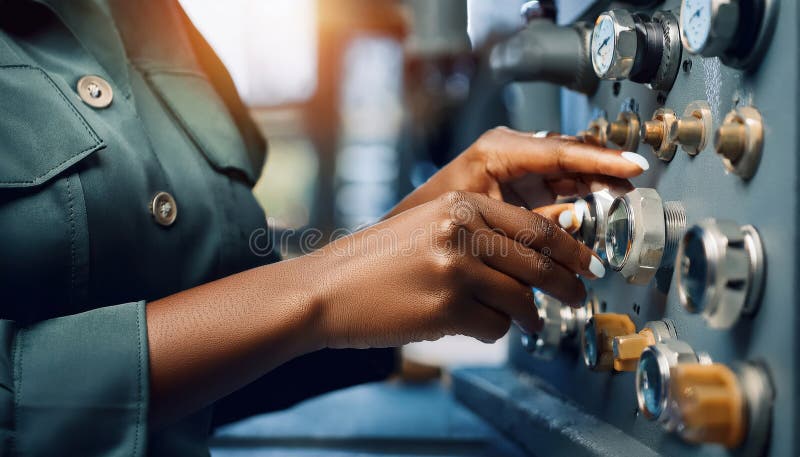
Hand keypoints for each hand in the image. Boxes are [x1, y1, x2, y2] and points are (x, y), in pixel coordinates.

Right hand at [306, 191, 604, 348]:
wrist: (328, 289)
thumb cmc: (377, 263)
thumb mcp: (429, 227)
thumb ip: (481, 235)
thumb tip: (539, 259)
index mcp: (460, 204)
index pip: (535, 227)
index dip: (570, 249)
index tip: (585, 264)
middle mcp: (462, 230)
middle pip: (537, 263)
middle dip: (565, 286)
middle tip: (577, 297)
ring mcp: (456, 268)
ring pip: (520, 300)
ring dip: (528, 317)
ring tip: (527, 322)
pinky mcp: (448, 307)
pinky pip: (495, 328)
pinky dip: (492, 331)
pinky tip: (470, 325)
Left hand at [387, 127, 646, 216]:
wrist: (406, 238)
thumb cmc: (434, 221)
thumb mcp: (486, 221)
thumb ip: (533, 223)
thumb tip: (574, 221)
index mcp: (497, 151)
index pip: (559, 151)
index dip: (600, 160)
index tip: (632, 165)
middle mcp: (509, 152)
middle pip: (568, 156)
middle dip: (602, 170)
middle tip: (633, 184)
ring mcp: (515, 168)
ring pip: (567, 171)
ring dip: (594, 185)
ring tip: (622, 200)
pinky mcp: (519, 186)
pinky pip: (557, 187)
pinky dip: (577, 199)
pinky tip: (596, 213)